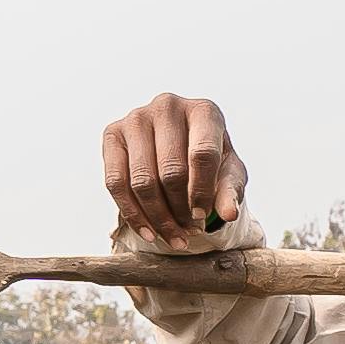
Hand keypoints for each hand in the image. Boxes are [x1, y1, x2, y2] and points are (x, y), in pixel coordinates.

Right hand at [101, 95, 247, 249]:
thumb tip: (229, 214)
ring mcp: (136, 118)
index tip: (202, 217)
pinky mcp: (113, 134)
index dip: (202, 192)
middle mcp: (167, 106)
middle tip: (189, 231)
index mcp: (204, 111)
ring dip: (158, 218)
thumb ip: (231, 191)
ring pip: (142, 181)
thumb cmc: (210, 159)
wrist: (181, 146)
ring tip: (174, 237)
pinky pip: (116, 182)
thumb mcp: (229, 173)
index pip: (202, 154)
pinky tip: (149, 233)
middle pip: (171, 172)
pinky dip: (133, 214)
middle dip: (181, 210)